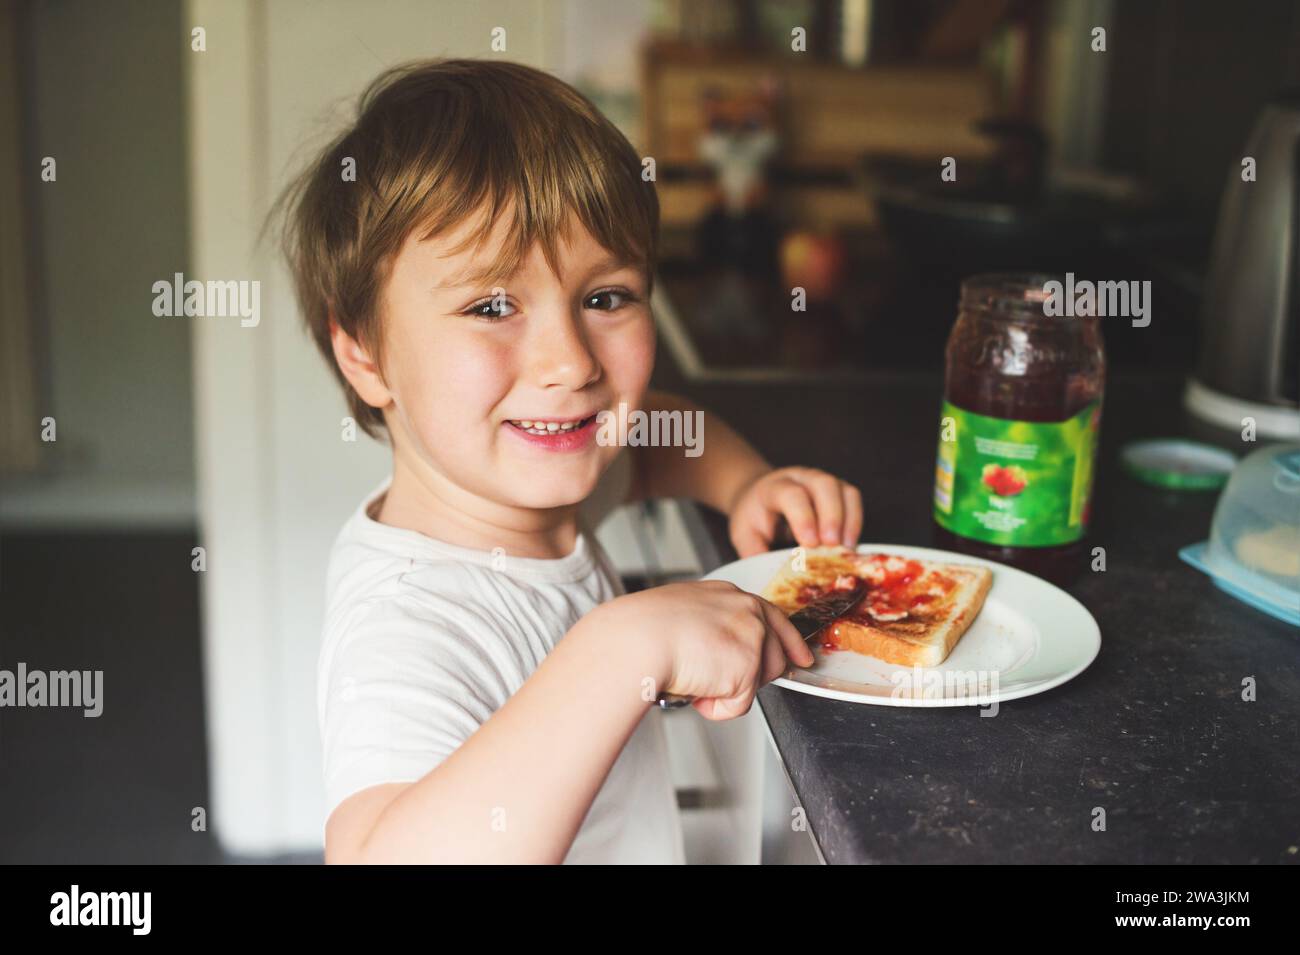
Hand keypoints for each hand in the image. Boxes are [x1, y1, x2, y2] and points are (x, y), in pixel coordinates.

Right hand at [593, 580, 813, 720]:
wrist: (636, 640)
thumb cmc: (642, 630)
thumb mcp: (681, 611)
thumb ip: (708, 624)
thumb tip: (712, 651)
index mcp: (729, 595)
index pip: (772, 617)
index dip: (789, 641)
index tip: (801, 657)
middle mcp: (747, 611)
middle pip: (772, 656)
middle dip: (748, 676)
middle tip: (713, 679)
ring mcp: (752, 638)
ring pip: (757, 682)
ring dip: (726, 689)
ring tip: (694, 678)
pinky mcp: (748, 669)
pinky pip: (738, 705)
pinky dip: (714, 707)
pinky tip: (694, 688)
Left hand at [728, 466, 862, 557]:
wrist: (756, 494)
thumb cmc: (752, 518)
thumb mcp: (745, 535)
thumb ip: (758, 554)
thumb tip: (775, 582)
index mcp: (773, 488)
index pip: (792, 495)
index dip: (803, 518)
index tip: (809, 544)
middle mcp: (800, 478)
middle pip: (824, 485)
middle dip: (832, 516)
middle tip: (832, 546)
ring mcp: (821, 481)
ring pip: (844, 490)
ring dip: (849, 520)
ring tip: (846, 549)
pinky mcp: (836, 490)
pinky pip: (853, 499)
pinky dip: (855, 522)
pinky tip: (850, 544)